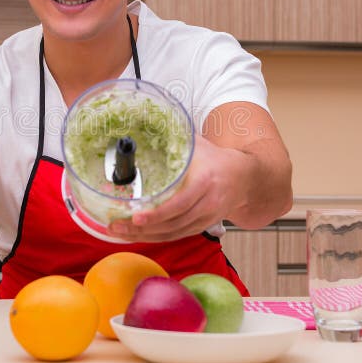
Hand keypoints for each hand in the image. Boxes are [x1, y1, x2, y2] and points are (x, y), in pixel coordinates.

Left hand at [107, 135, 249, 241]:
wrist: (245, 177)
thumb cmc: (217, 159)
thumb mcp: (197, 146)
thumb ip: (174, 139)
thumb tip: (144, 125)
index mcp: (205, 182)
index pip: (179, 204)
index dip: (157, 214)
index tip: (136, 217)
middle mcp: (207, 203)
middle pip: (172, 223)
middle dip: (142, 229)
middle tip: (116, 226)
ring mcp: (206, 218)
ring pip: (172, 233)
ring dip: (145, 236)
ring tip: (120, 232)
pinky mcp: (203, 226)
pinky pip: (177, 235)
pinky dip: (157, 237)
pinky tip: (139, 234)